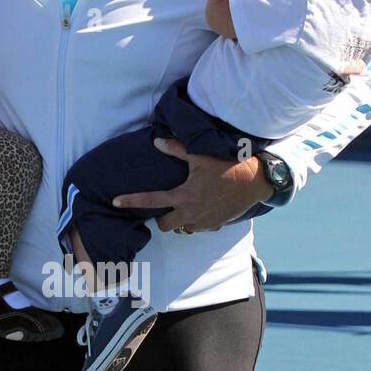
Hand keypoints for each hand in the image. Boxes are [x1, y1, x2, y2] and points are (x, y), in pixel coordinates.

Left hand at [111, 137, 273, 231]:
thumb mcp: (200, 155)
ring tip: (188, 205)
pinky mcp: (215, 226)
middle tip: (167, 206)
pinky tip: (204, 207)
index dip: (131, 201)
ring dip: (180, 219)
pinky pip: (199, 228)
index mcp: (183, 196)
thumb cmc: (227, 166)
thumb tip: (157, 142)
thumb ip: (176, 149)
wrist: (255, 182)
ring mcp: (203, 222)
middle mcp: (190, 213)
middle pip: (164, 225)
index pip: (150, 201)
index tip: (115, 202)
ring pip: (182, 228)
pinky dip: (197, 220)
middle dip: (162, 218)